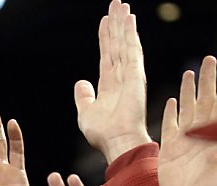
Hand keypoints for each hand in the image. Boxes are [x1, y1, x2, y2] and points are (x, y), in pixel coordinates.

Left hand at [75, 0, 149, 164]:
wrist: (116, 142)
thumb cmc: (102, 134)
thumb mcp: (86, 112)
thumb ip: (84, 96)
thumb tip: (81, 83)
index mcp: (109, 85)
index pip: (107, 55)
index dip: (105, 37)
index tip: (105, 21)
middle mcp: (121, 76)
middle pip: (116, 44)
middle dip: (116, 24)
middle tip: (116, 3)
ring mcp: (129, 74)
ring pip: (124, 42)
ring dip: (123, 23)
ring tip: (121, 5)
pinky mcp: (135, 74)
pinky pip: (131, 49)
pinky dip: (129, 33)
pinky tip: (128, 18)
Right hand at [158, 56, 216, 185]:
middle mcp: (202, 136)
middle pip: (205, 100)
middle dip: (207, 80)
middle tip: (209, 59)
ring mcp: (185, 143)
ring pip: (187, 109)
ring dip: (189, 90)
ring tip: (190, 72)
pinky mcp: (169, 152)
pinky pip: (169, 127)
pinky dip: (170, 113)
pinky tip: (172, 101)